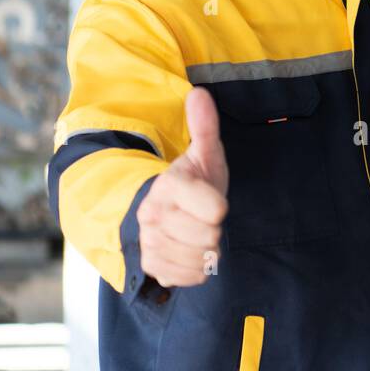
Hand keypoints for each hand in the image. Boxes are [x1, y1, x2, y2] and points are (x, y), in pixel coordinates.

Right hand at [137, 87, 229, 287]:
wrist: (159, 214)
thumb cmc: (190, 184)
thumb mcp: (202, 155)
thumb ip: (204, 127)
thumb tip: (199, 93)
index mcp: (169, 186)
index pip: (217, 211)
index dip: (219, 206)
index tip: (207, 198)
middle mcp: (153, 216)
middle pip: (211, 236)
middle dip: (213, 228)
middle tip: (200, 217)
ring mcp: (150, 244)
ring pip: (202, 259)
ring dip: (205, 249)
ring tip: (194, 232)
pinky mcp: (152, 267)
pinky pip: (193, 276)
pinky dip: (196, 268)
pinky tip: (187, 250)